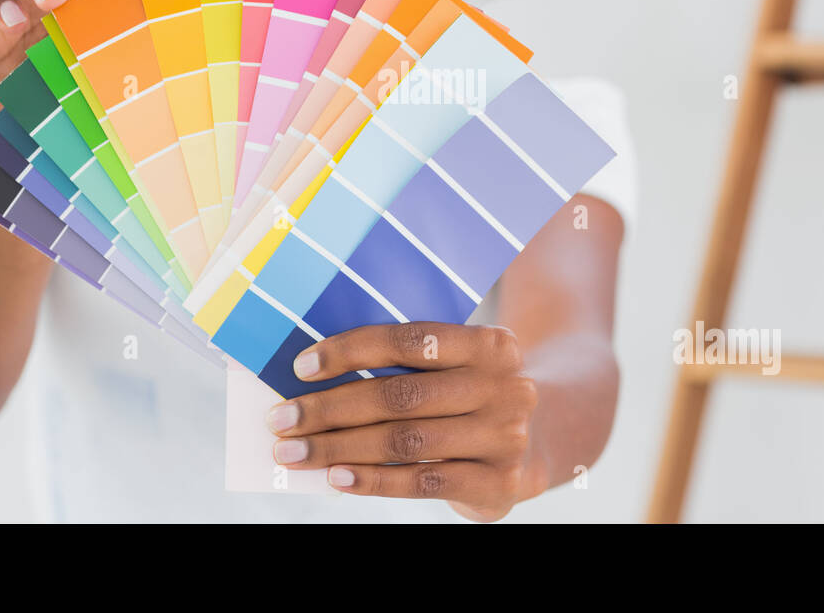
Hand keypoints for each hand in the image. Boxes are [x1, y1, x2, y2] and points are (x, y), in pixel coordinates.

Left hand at [266, 322, 541, 521]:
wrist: (542, 438)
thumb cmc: (470, 392)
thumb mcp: (458, 365)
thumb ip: (406, 364)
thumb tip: (314, 377)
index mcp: (491, 344)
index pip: (409, 340)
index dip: (350, 351)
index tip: (300, 367)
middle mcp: (504, 387)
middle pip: (400, 396)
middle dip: (330, 408)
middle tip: (282, 419)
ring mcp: (505, 438)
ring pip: (404, 442)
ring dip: (339, 448)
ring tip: (295, 453)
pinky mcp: (497, 483)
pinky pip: (421, 483)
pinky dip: (373, 481)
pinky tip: (336, 478)